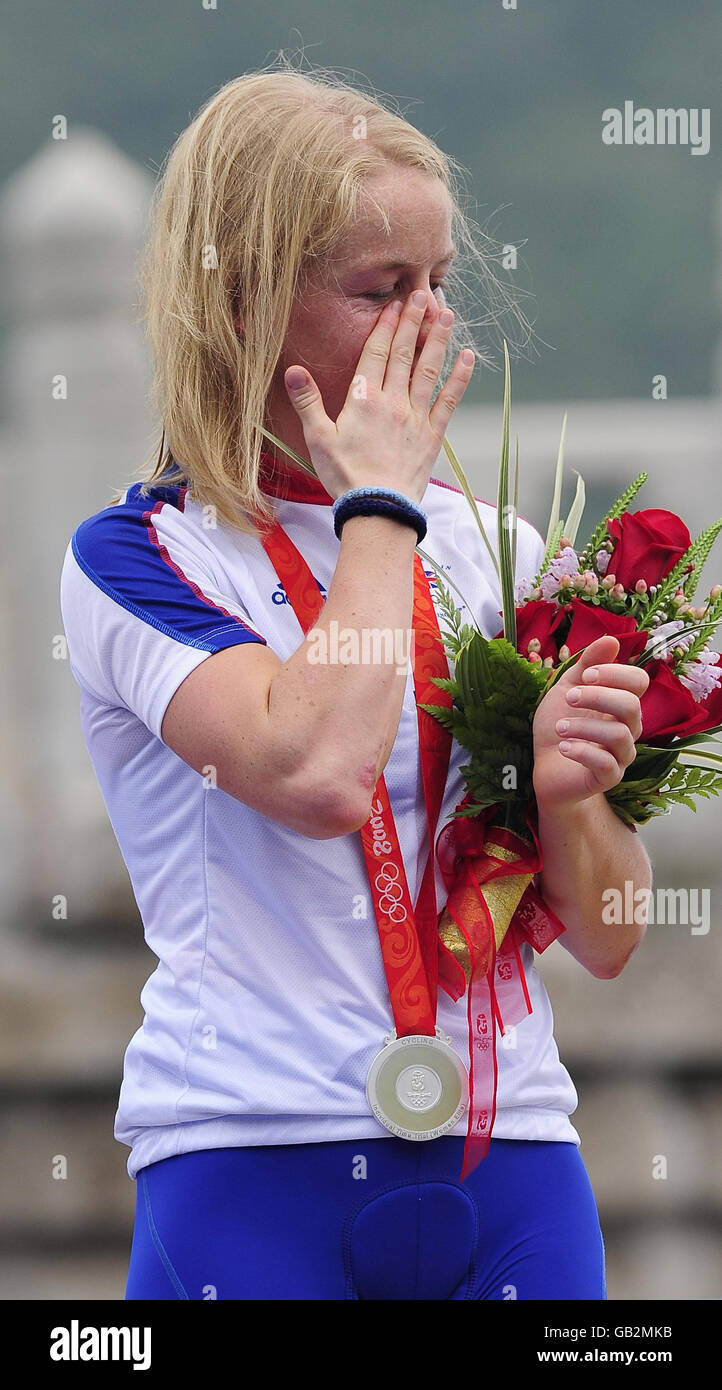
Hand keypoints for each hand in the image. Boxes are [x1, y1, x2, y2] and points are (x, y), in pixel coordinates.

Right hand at [283, 291, 474, 503]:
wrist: (378, 508)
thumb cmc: (346, 476)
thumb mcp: (317, 439)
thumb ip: (307, 402)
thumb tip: (292, 371)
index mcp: (363, 400)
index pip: (375, 354)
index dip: (385, 327)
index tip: (394, 304)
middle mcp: (392, 402)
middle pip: (403, 354)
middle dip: (412, 322)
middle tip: (421, 295)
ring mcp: (415, 416)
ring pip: (428, 369)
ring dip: (437, 340)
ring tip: (445, 313)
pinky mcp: (432, 434)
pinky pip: (448, 400)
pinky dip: (459, 377)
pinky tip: (467, 357)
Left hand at [532, 634, 649, 812]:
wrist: (546, 768)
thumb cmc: (560, 725)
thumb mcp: (567, 689)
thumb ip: (586, 666)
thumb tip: (611, 640)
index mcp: (621, 703)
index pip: (638, 681)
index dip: (615, 673)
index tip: (586, 675)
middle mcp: (628, 728)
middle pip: (631, 705)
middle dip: (597, 696)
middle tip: (568, 698)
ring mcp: (621, 754)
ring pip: (619, 735)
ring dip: (584, 726)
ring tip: (559, 727)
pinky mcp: (609, 777)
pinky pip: (607, 764)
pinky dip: (582, 752)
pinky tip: (563, 747)